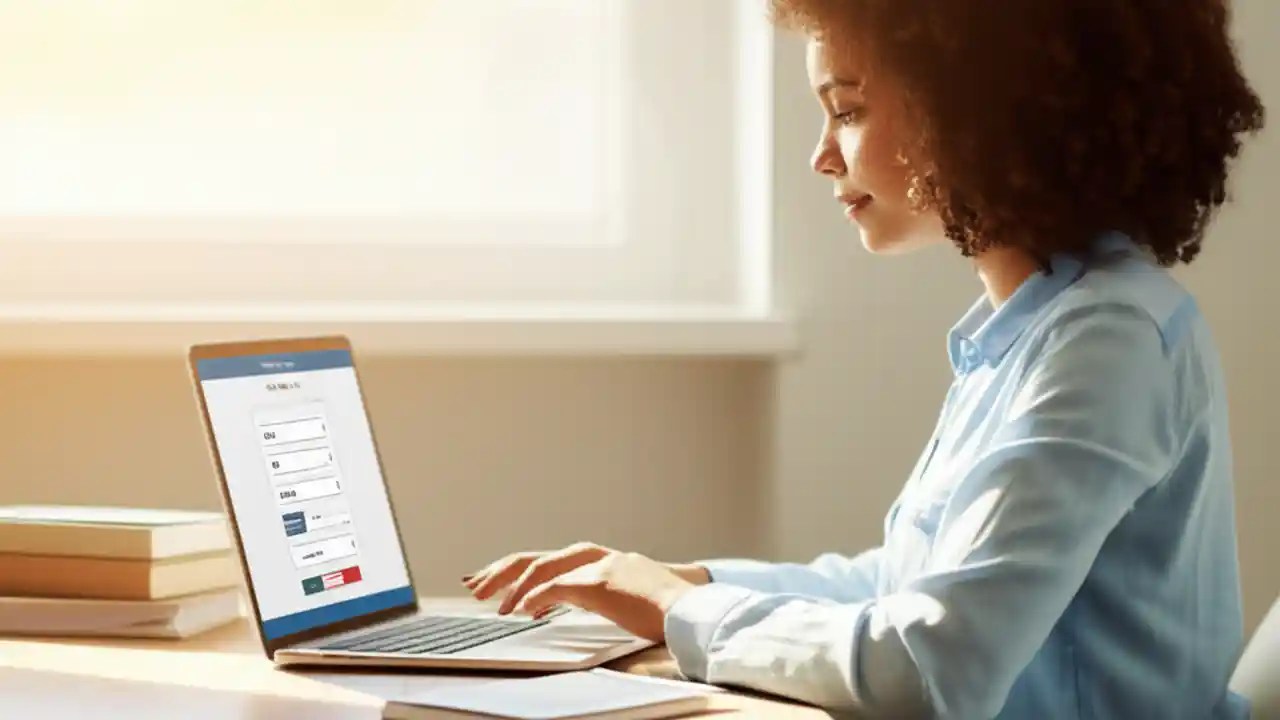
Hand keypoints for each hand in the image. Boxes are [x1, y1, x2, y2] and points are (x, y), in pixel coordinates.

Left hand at [461, 543, 708, 641]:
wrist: (695, 609)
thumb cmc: (668, 611)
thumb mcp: (628, 599)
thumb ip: (600, 595)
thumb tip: (571, 602)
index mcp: (604, 560)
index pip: (551, 559)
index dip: (518, 570)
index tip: (493, 582)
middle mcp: (599, 556)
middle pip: (539, 557)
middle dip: (504, 570)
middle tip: (476, 585)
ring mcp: (600, 567)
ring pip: (544, 567)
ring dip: (515, 586)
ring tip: (495, 604)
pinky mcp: (603, 583)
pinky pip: (560, 587)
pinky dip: (536, 597)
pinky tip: (523, 610)